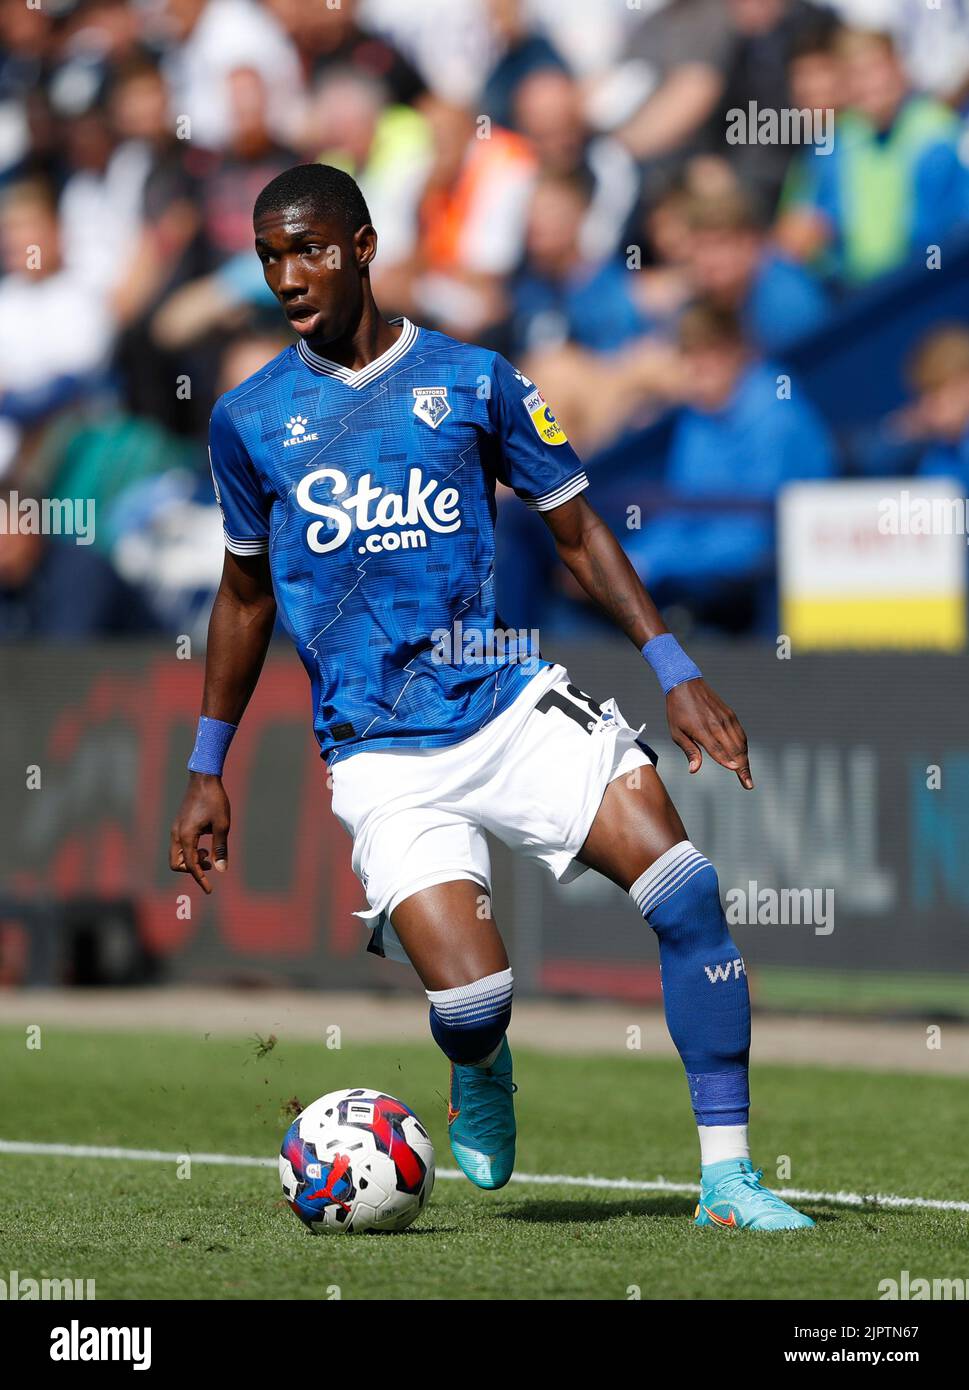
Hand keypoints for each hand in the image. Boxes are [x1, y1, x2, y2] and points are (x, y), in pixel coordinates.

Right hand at [169, 774, 230, 892]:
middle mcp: (176, 834)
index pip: (191, 866)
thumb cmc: (215, 800)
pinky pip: (180, 845)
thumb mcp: (222, 825)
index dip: (200, 879)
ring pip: (177, 855)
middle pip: (177, 864)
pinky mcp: (179, 824)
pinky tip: (205, 841)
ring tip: (209, 851)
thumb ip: (220, 848)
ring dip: (191, 859)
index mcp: (186, 836)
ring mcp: (176, 829)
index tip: (210, 890)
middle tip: (210, 862)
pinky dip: (190, 850)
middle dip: (191, 869)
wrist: (204, 778)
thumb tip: (221, 869)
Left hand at [666, 679, 752, 789]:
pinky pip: (740, 733)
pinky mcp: (730, 715)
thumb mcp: (677, 733)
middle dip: (742, 768)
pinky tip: (744, 756)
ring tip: (747, 775)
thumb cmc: (678, 710)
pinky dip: (744, 746)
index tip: (738, 773)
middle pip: (734, 750)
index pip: (718, 750)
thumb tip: (694, 770)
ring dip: (745, 759)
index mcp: (702, 730)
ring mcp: (726, 719)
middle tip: (749, 784)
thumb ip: (689, 751)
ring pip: (741, 743)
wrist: (685, 684)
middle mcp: (717, 724)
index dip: (728, 763)